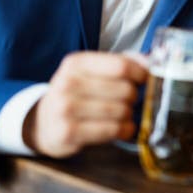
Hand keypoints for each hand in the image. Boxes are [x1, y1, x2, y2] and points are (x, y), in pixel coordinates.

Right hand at [23, 52, 147, 157]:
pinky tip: (122, 129)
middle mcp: (68, 83)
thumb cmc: (76, 93)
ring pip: (121, 111)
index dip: (141, 74)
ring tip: (123, 115)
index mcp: (76, 63)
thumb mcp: (92, 71)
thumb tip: (151, 60)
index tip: (144, 79)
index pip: (121, 66)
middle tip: (129, 100)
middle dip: (134, 97)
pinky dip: (124, 130)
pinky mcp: (68, 133)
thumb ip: (122, 63)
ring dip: (129, 115)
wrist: (42, 122)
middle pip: (125, 89)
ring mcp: (65, 109)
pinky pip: (111, 130)